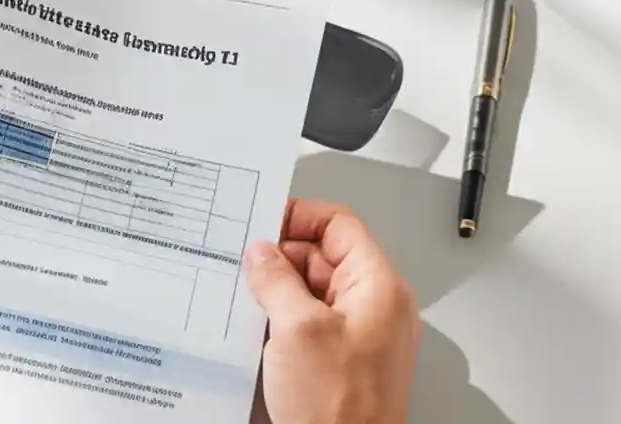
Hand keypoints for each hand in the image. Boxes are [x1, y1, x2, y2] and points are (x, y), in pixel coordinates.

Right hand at [245, 199, 419, 423]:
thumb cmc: (339, 409)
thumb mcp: (297, 330)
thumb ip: (276, 280)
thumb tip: (261, 252)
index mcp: (377, 287)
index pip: (339, 225)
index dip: (299, 216)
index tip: (262, 220)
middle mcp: (373, 305)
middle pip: (322, 256)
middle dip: (280, 256)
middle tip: (243, 264)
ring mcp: (357, 332)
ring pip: (311, 289)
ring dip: (277, 288)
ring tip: (247, 298)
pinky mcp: (339, 356)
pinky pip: (308, 320)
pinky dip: (281, 316)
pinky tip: (257, 326)